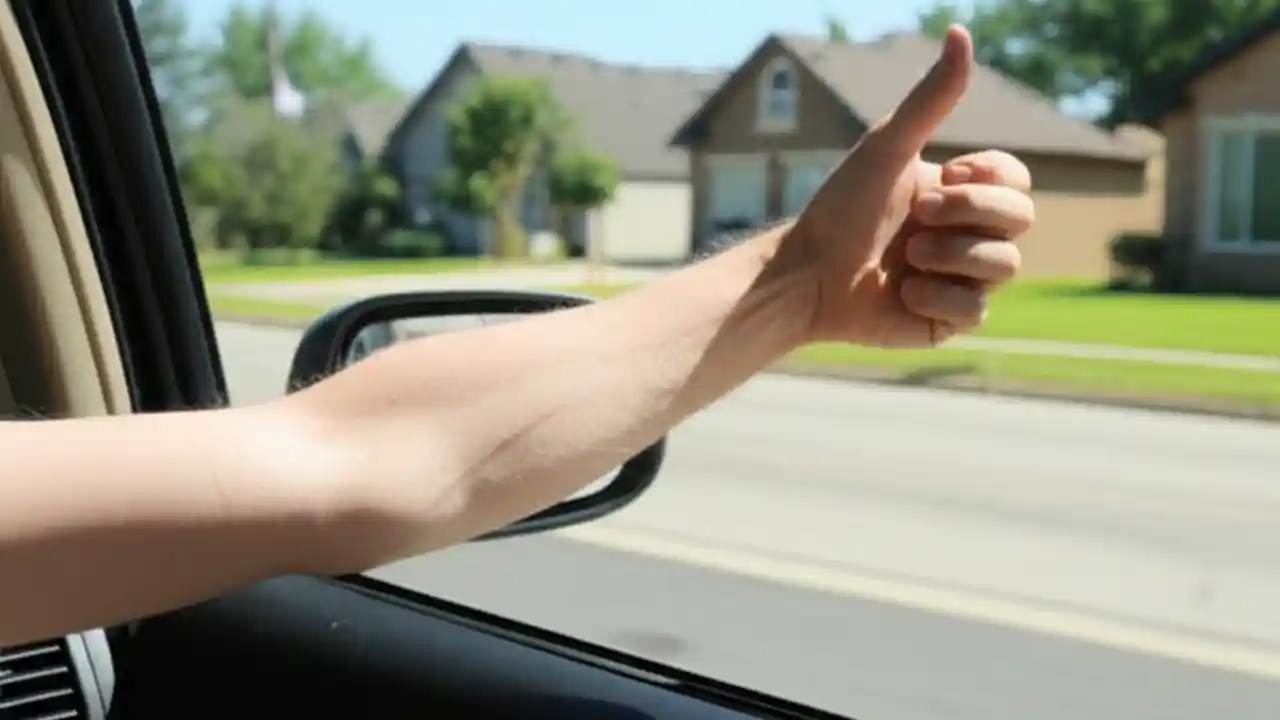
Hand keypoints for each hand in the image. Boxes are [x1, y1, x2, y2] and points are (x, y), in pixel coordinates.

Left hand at [786, 26, 1033, 347]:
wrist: (807, 275)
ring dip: (952, 256)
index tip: (947, 174)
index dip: (991, 180)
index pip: (1018, 181)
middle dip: (968, 214)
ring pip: (1006, 267)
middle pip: (1022, 220)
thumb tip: (960, 30)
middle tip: (918, 217)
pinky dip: (936, 298)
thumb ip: (931, 98)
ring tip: (906, 256)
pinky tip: (901, 293)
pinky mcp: (947, 321)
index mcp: (959, 193)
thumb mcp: (888, 147)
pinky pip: (976, 310)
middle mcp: (967, 235)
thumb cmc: (841, 209)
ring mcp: (961, 279)